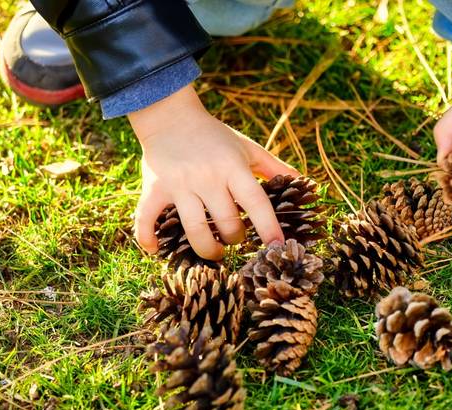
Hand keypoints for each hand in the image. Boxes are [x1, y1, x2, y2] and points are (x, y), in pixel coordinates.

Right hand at [129, 85, 297, 259]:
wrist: (170, 116)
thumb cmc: (215, 137)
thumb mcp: (246, 148)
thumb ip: (274, 167)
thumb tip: (304, 181)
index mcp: (233, 167)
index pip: (256, 202)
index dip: (268, 227)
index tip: (278, 246)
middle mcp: (207, 177)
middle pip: (227, 223)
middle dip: (236, 239)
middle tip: (236, 239)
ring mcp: (179, 184)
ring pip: (195, 230)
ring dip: (208, 249)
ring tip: (214, 251)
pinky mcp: (154, 188)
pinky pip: (147, 219)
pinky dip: (148, 238)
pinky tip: (155, 250)